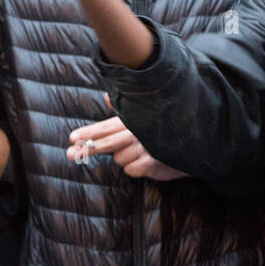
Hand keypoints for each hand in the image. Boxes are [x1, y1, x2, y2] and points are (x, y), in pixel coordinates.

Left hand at [67, 115, 187, 181]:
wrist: (194, 144)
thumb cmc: (165, 129)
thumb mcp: (145, 116)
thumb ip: (124, 108)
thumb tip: (105, 96)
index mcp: (134, 120)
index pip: (106, 126)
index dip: (88, 132)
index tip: (72, 138)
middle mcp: (138, 132)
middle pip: (106, 143)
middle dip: (88, 148)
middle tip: (70, 154)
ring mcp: (146, 148)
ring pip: (119, 159)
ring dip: (124, 159)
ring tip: (139, 152)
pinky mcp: (154, 163)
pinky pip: (131, 170)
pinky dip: (134, 168)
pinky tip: (146, 161)